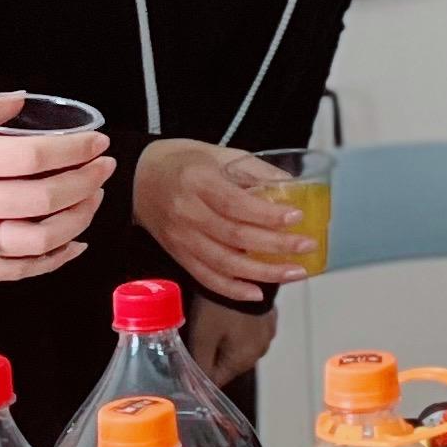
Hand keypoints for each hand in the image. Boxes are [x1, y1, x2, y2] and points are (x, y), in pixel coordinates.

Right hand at [0, 96, 108, 282]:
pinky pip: (11, 272)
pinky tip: (71, 242)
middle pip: (39, 199)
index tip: (96, 142)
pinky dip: (49, 259)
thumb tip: (21, 103)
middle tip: (104, 168)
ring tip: (91, 201)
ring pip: (33, 240)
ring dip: (75, 220)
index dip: (71, 150)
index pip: (28, 156)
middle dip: (83, 182)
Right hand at [133, 138, 313, 304]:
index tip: (297, 217)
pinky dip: (233, 290)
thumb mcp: (219, 153)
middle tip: (307, 246)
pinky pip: (207, 277)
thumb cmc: (183, 162)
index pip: (236, 203)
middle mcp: (187, 212)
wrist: (139, 178)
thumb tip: (294, 185)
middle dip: (276, 245)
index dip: (267, 214)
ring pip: (224, 263)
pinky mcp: (179, 255)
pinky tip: (258, 293)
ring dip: (263, 272)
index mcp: (198, 181)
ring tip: (296, 272)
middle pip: (235, 236)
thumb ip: (255, 170)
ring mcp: (182, 237)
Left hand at [188, 295, 278, 393]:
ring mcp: (267, 335)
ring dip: (227, 340)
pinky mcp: (269, 318)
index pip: (217, 381)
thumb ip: (199, 364)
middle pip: (228, 364)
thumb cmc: (220, 307)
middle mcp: (259, 353)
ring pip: (239, 347)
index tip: (188, 360)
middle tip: (198, 334)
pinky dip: (239, 327)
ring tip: (213, 321)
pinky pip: (249, 331)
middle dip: (213, 355)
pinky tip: (229, 313)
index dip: (199, 374)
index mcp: (243, 362)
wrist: (245, 273)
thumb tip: (194, 387)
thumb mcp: (202, 337)